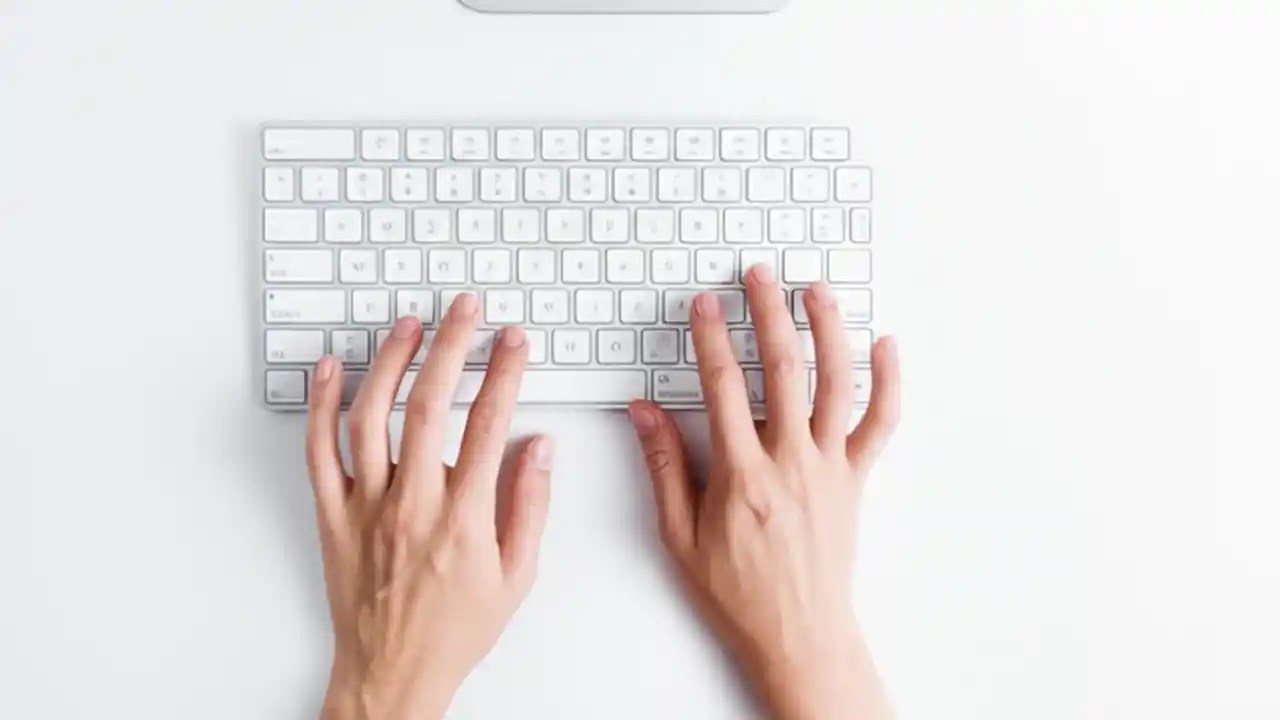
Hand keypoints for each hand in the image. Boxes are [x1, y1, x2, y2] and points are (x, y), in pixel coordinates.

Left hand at [305, 294, 551, 719]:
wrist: (392, 674)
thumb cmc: (454, 630)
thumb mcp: (517, 577)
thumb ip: (530, 507)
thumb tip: (540, 448)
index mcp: (464, 518)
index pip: (490, 425)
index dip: (504, 373)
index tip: (513, 340)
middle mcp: (413, 504)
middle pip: (428, 406)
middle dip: (451, 346)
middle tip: (464, 310)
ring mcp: (367, 507)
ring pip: (371, 417)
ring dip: (390, 362)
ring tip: (408, 325)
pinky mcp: (333, 515)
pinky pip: (319, 451)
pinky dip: (321, 405)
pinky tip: (330, 369)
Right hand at [628, 265, 899, 719]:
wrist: (797, 633)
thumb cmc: (737, 591)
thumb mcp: (680, 535)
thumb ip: (663, 467)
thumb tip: (644, 413)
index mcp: (741, 475)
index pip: (722, 387)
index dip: (711, 338)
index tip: (704, 305)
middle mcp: (790, 462)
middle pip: (782, 370)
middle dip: (768, 314)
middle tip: (758, 275)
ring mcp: (829, 467)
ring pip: (834, 385)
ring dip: (828, 330)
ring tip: (816, 290)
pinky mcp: (856, 479)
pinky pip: (880, 423)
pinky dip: (887, 382)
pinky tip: (886, 346)